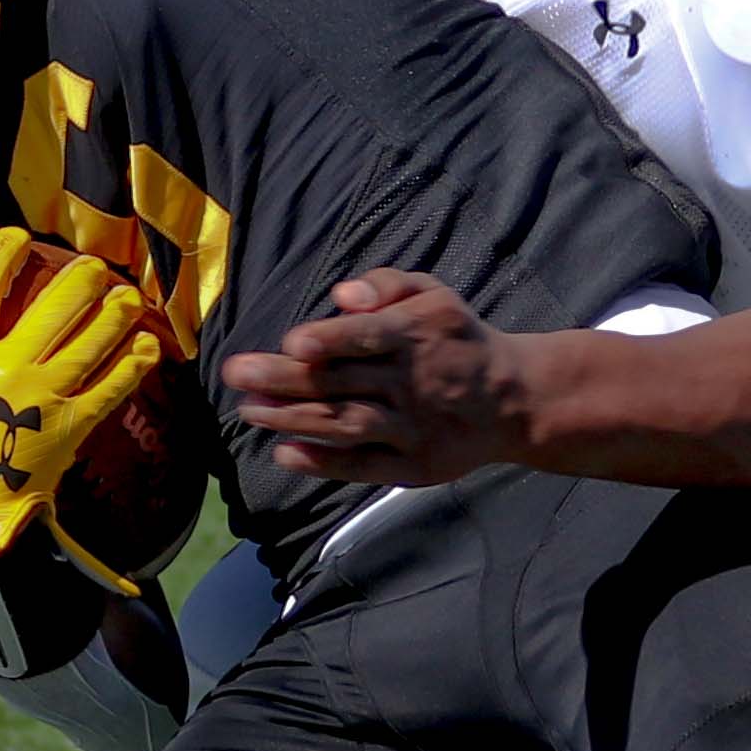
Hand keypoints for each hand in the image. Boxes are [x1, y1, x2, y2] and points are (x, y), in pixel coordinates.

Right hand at [0, 226, 168, 570]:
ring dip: (114, 316)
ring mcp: (41, 397)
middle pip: (52, 310)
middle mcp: (6, 368)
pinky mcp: (69, 426)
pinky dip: (131, 366)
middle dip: (80, 282)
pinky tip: (147, 348)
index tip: (17, 237)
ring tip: (129, 297)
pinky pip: (109, 389)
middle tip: (97, 267)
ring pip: (88, 344)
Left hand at [218, 271, 527, 485]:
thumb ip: (387, 284)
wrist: (513, 398)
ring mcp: (414, 428)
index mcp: (419, 334)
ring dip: (294, 419)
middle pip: (343, 382)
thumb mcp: (433, 294)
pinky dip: (325, 463)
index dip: (330, 340)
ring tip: (249, 410)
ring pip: (347, 424)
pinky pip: (364, 467)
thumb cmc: (456, 337)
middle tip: (237, 374)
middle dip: (285, 379)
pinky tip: (285, 453)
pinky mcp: (414, 466)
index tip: (292, 343)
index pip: (369, 337)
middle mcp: (415, 383)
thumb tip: (342, 295)